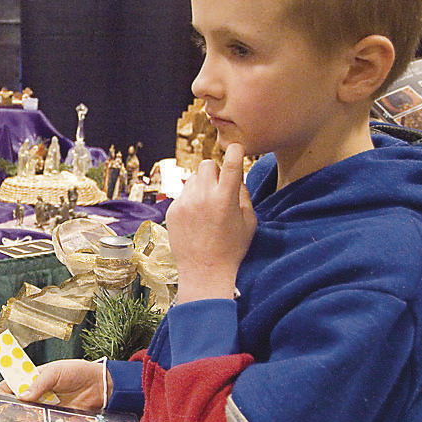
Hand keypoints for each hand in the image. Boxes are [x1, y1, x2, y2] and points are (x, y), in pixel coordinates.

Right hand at [0, 358, 108, 410]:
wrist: (99, 386)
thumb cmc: (77, 372)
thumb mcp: (55, 372)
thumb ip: (38, 383)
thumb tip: (21, 397)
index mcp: (33, 378)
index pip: (11, 385)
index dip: (2, 392)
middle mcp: (37, 394)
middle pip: (17, 404)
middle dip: (9, 409)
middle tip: (6, 416)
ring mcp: (46, 407)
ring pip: (29, 416)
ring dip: (24, 420)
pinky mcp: (56, 418)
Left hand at [165, 142, 255, 302]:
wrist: (204, 272)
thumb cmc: (231, 248)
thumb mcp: (249, 222)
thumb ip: (243, 194)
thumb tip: (236, 176)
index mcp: (225, 198)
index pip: (231, 163)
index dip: (236, 152)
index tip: (237, 150)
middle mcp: (203, 197)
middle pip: (207, 164)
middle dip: (215, 172)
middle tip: (220, 188)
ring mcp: (185, 203)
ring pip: (193, 178)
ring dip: (202, 186)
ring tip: (207, 207)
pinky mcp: (172, 210)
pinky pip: (183, 194)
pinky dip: (191, 200)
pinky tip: (196, 219)